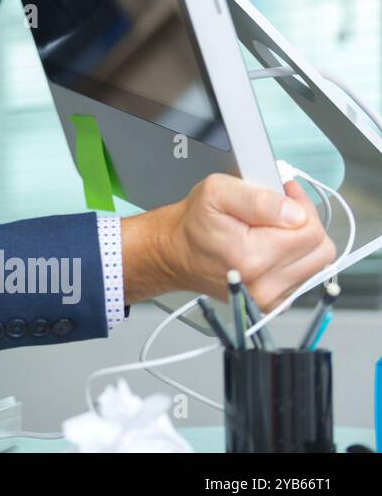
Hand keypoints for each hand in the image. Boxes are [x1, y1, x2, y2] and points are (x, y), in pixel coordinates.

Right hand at [122, 174, 335, 311]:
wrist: (174, 253)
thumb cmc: (193, 224)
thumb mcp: (216, 191)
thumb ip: (259, 198)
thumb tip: (294, 212)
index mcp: (252, 257)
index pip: (311, 230)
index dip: (301, 206)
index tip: (283, 196)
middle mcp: (263, 284)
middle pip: (321, 249)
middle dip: (304, 225)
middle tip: (280, 212)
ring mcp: (269, 298)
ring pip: (317, 264)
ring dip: (301, 242)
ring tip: (272, 230)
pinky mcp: (272, 303)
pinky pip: (306, 276)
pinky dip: (295, 259)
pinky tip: (272, 248)